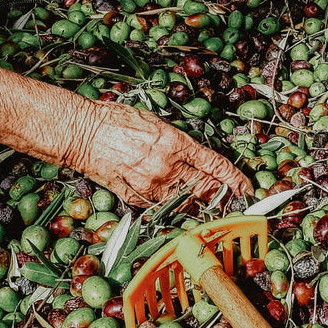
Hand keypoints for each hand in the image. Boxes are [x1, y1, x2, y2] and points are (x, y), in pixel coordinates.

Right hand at [72, 101, 252, 206]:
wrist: (82, 133)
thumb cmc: (116, 121)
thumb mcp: (157, 123)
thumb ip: (180, 143)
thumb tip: (198, 158)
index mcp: (176, 143)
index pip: (215, 165)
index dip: (234, 179)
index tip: (246, 187)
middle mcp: (167, 167)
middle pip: (206, 187)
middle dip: (222, 195)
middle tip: (234, 199)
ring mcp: (151, 185)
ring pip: (187, 200)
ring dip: (200, 202)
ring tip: (209, 202)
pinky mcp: (136, 197)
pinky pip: (163, 206)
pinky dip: (174, 205)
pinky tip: (180, 202)